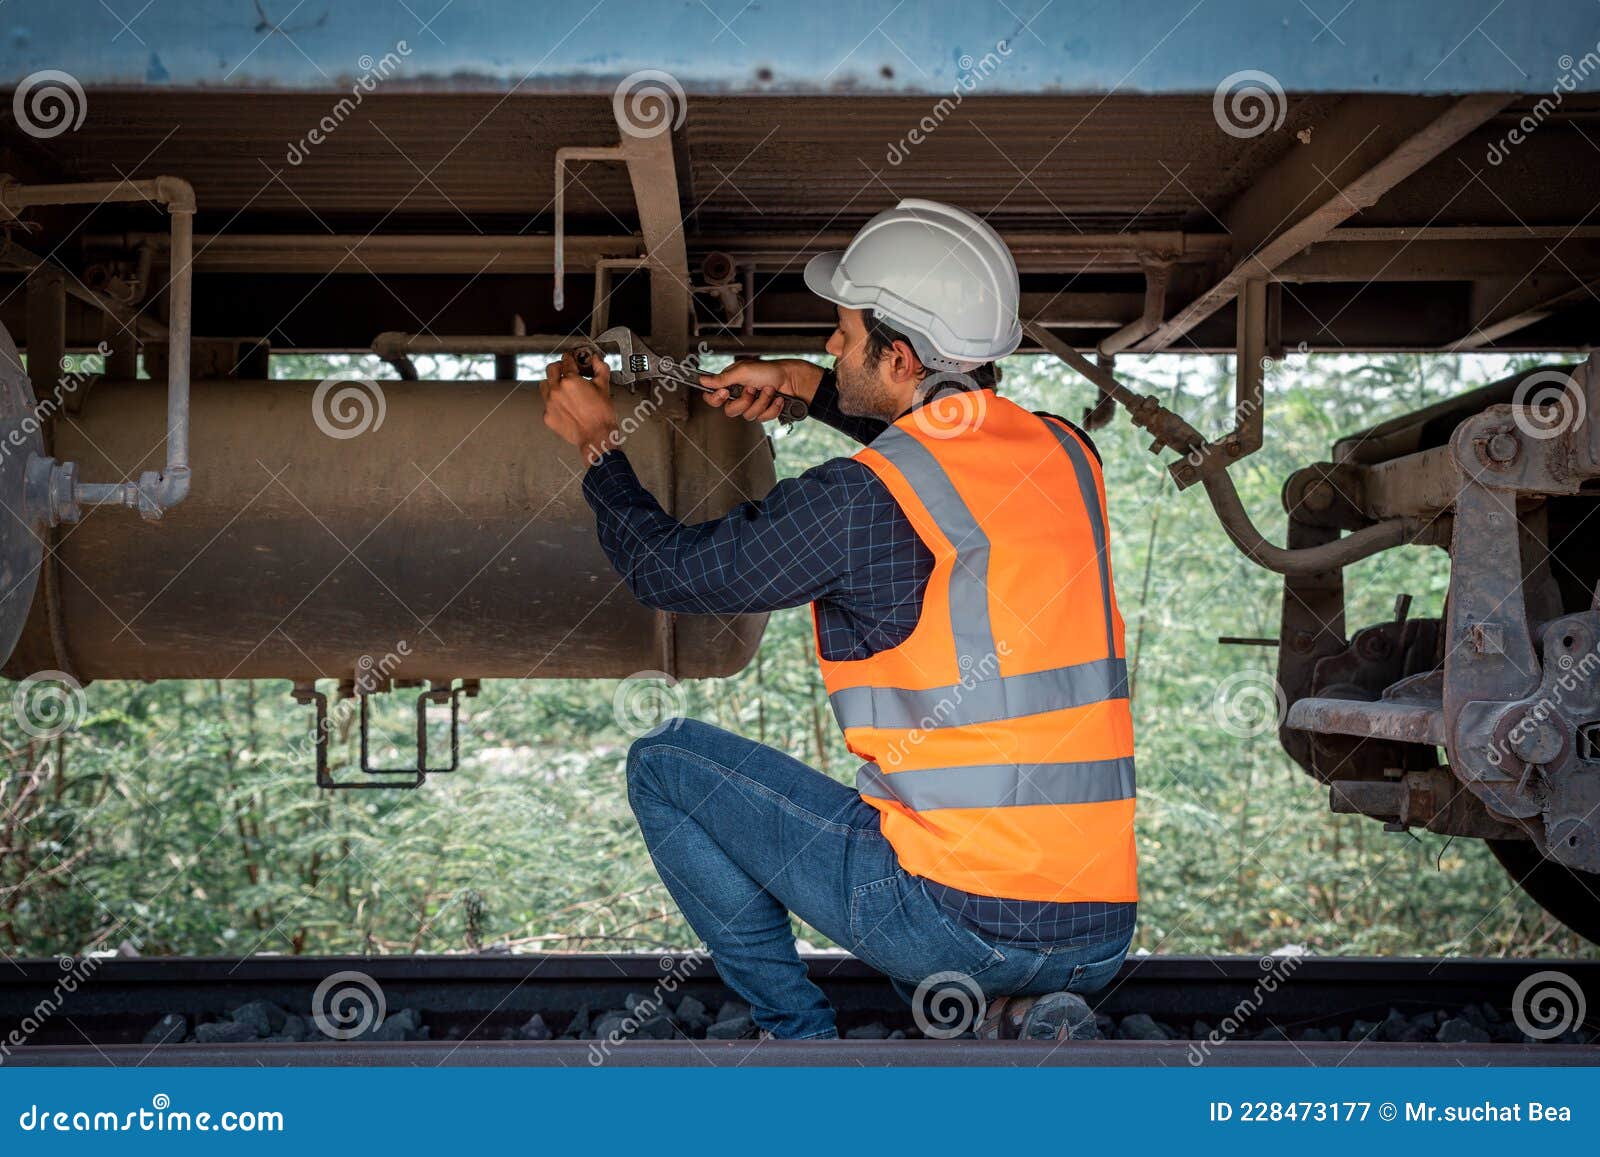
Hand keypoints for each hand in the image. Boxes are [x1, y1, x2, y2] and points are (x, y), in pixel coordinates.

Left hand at [542, 352, 620, 464]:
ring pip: (544, 385)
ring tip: (561, 386)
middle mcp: (557, 390)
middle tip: (565, 368)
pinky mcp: (548, 416)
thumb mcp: (604, 388)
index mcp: (570, 380)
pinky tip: (563, 404)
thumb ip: (600, 369)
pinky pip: (546, 403)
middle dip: (559, 366)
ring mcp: (550, 404)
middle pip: (551, 369)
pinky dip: (553, 402)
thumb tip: (597, 360)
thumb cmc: (601, 417)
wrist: (597, 438)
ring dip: (551, 382)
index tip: (572, 357)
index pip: (566, 361)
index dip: (571, 357)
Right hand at [698, 358, 821, 422]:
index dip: (716, 399)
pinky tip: (777, 398)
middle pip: (731, 411)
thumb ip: (722, 378)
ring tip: (769, 390)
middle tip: (753, 389)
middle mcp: (740, 396)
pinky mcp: (765, 412)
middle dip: (745, 401)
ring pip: (749, 416)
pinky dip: (773, 407)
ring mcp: (753, 405)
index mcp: (732, 384)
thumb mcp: (743, 371)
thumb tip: (703, 380)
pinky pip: (763, 418)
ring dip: (762, 402)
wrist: (792, 380)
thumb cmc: (769, 370)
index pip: (713, 398)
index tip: (724, 393)